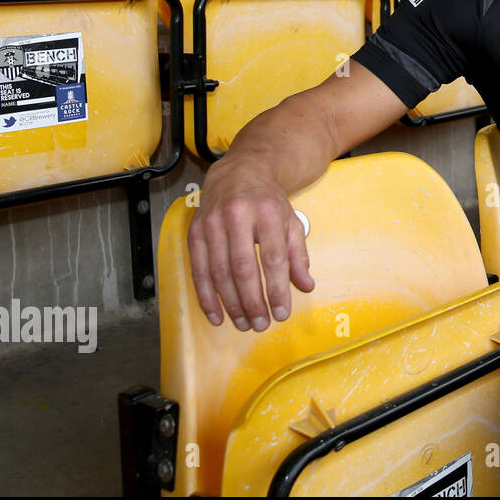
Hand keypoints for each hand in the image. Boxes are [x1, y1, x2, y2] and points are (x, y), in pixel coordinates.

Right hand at [186, 159, 313, 331]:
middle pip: (243, 268)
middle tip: (261, 324)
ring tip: (244, 323)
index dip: (276, 289)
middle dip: (252, 301)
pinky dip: (206, 297)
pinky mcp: (195, 233)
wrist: (237, 174)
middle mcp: (236, 216)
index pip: (272, 257)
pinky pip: (198, 271)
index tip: (282, 312)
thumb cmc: (267, 202)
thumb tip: (305, 286)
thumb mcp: (290, 222)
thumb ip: (298, 255)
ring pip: (219, 272)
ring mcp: (212, 224)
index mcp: (266, 212)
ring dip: (231, 304)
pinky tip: (217, 315)